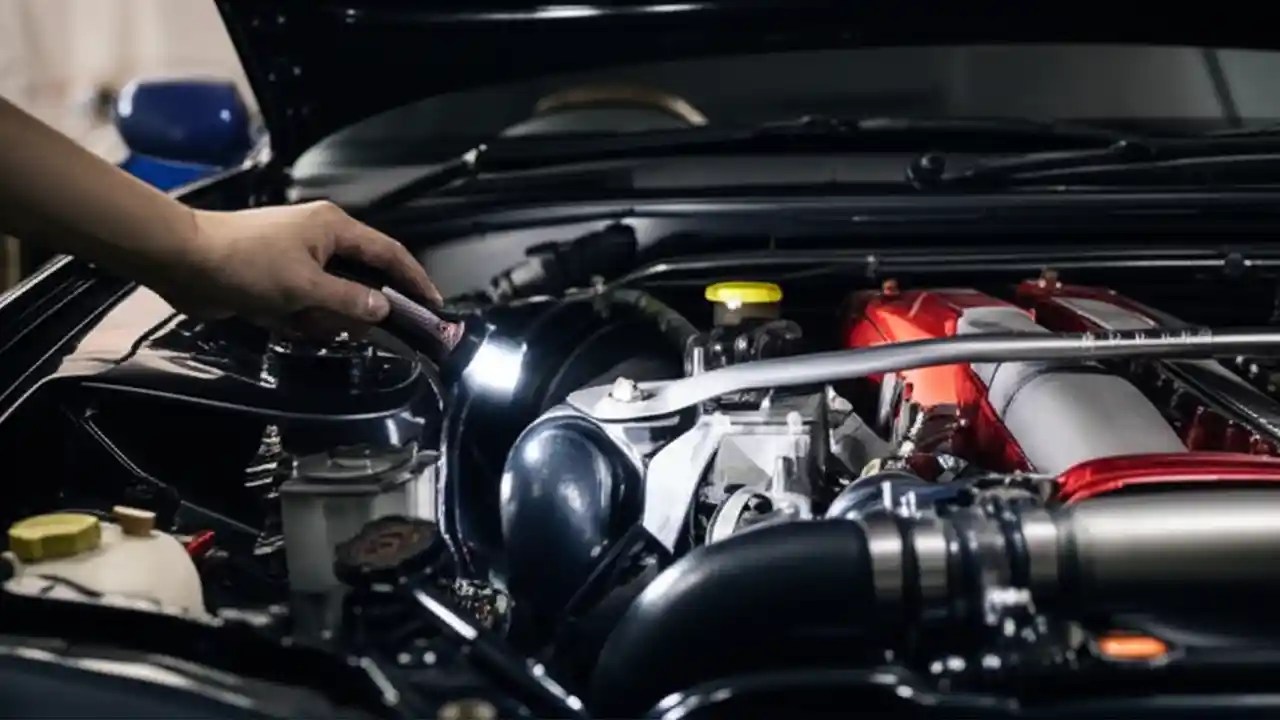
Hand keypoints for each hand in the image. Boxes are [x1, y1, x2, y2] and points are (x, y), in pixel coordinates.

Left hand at [152, 201, 439, 335]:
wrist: (183, 261)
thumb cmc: (247, 264)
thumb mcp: (304, 286)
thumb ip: (349, 300)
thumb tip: (383, 310)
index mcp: (334, 228)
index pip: (389, 253)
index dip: (414, 279)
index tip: (433, 306)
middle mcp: (321, 240)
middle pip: (360, 280)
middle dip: (354, 309)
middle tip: (349, 330)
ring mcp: (298, 260)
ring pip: (332, 298)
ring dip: (320, 317)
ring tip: (300, 322)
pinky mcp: (277, 280)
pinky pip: (305, 306)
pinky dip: (297, 319)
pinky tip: (279, 321)